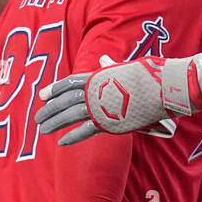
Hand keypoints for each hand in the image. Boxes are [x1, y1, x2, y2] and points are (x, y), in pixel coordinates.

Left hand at [36, 54, 194, 144]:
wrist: (164, 87)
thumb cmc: (148, 76)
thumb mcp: (127, 67)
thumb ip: (112, 66)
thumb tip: (103, 59)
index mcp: (99, 76)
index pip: (71, 82)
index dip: (55, 89)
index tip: (42, 95)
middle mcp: (96, 90)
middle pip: (66, 100)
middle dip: (50, 109)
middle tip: (37, 118)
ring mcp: (102, 106)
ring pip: (71, 115)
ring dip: (55, 122)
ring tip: (43, 130)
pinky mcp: (111, 121)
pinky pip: (87, 130)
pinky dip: (73, 136)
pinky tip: (62, 142)